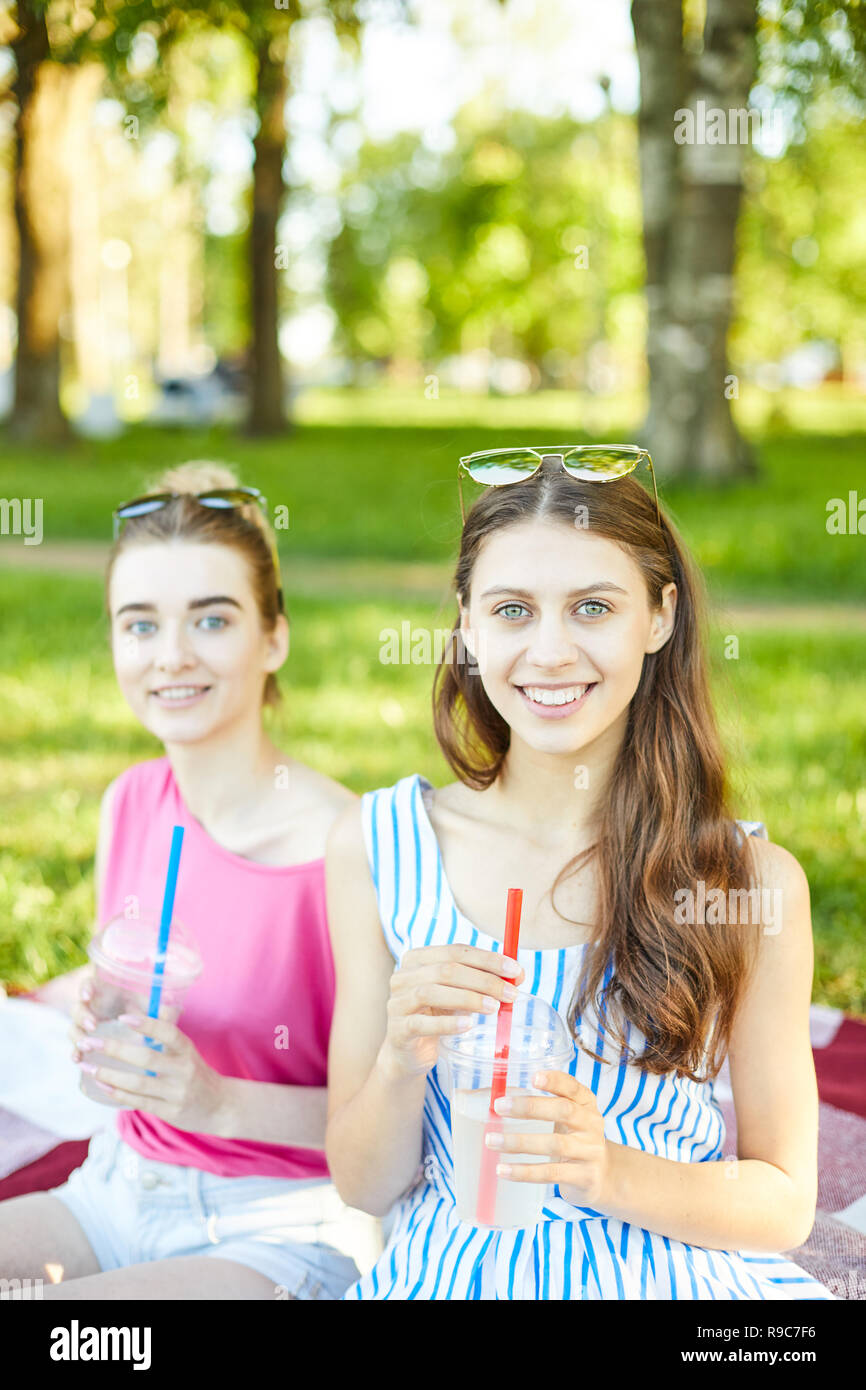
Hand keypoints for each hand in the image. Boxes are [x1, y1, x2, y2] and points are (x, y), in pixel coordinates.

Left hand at [70, 995, 229, 1135]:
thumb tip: (141, 1008)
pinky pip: (139, 1102)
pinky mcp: (169, 1111)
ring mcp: (177, 1093)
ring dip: (109, 1074)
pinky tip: (101, 1086)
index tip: (123, 1017)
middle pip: (146, 1058)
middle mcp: (184, 1070)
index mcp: (187, 1050)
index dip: (146, 1024)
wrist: (220, 1106)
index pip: (168, 1032)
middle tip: (88, 1041)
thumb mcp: (187, 1051)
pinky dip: (118, 1093)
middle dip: (114, 1049)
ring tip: (87, 1065)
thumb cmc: (195, 1072)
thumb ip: (166, 1035)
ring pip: (138, 1083)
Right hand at [378, 944, 524, 1082]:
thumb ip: (483, 981)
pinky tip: (468, 1026)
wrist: (409, 1052)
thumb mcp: (459, 993)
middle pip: (446, 970)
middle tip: (511, 994)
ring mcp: (397, 1002)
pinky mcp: (398, 1030)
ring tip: (494, 1008)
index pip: (456, 951)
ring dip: (468, 998)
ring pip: (432, 992)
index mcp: (418, 958)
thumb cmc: (437, 1015)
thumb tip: (518, 975)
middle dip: (484, 980)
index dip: (488, 959)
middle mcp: (403, 976)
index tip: (515, 971)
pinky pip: (421, 1023)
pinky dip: (447, 1024)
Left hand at [485, 1069, 611, 1208]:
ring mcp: (590, 1151)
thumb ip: (545, 1105)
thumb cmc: (575, 1139)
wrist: (604, 1176)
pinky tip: (503, 1170)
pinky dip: (524, 1172)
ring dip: (519, 1142)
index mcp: (586, 1104)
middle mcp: (591, 1124)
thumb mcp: (570, 1117)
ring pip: (553, 1144)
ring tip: (491, 1141)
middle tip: (499, 1106)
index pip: (573, 1087)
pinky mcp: (584, 1177)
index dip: (555, 1080)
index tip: (533, 1077)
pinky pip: (550, 1173)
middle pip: (563, 1111)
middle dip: (529, 1107)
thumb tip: (499, 1099)